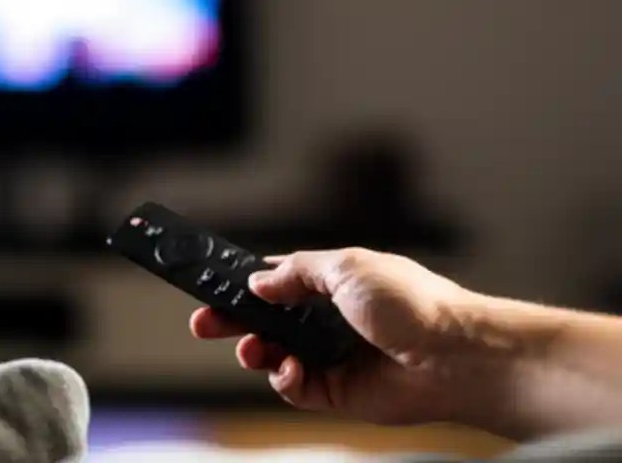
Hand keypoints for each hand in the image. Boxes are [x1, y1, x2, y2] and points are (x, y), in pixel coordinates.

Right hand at [190, 248, 478, 425]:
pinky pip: (295, 387)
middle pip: (265, 319)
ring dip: (255, 351)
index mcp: (330, 281)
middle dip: (231, 320)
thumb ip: (297, 272)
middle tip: (202, 324)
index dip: (242, 283)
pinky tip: (289, 370)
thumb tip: (259, 282)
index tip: (210, 284)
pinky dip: (284, 380)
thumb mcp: (347, 266)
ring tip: (252, 350)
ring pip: (274, 354)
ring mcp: (331, 355)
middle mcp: (328, 318)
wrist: (455, 357)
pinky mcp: (338, 390)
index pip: (275, 280)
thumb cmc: (413, 303)